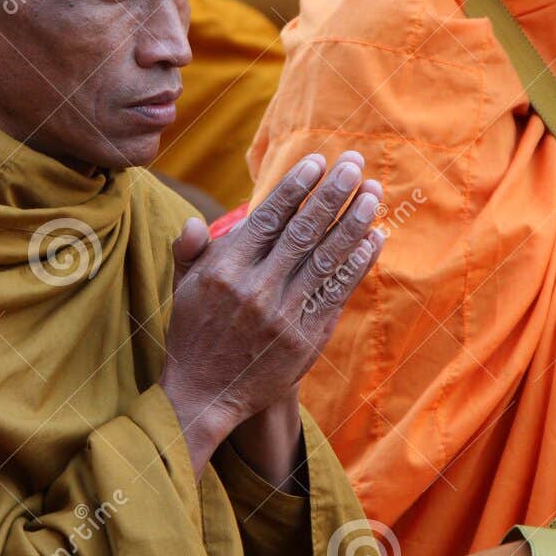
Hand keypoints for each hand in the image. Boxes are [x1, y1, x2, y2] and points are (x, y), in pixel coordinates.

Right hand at [160, 153, 384, 474]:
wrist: (205, 395)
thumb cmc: (194, 334)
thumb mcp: (181, 288)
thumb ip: (190, 251)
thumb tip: (194, 223)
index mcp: (226, 269)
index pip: (268, 217)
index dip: (296, 186)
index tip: (318, 160)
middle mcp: (256, 288)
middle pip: (303, 230)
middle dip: (332, 193)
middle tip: (354, 164)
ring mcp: (283, 314)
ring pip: (325, 258)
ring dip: (354, 222)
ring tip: (373, 193)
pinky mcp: (305, 338)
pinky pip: (336, 293)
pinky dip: (357, 264)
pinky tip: (374, 239)